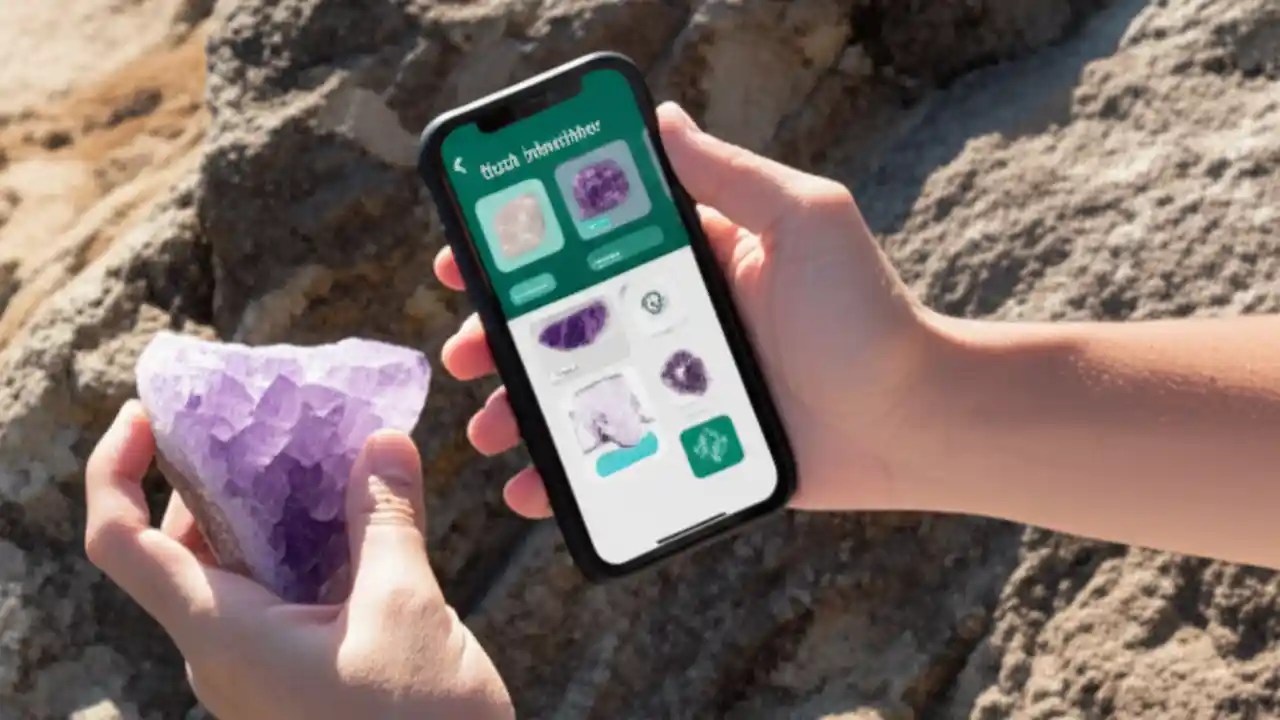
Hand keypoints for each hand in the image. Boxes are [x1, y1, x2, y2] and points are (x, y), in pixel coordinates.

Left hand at [84, 402, 512, 719]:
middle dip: (219, 469)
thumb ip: (385, 520)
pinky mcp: (300, 668)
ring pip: (241, 563)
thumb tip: (381, 443)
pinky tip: (354, 507)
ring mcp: (261, 661)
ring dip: (272, 502)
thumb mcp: (406, 608)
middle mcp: (225, 646)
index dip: (117, 468)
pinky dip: (306, 539)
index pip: (123, 541)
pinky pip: (282, 590)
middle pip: (184, 541)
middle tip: (268, 413)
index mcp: (223, 632)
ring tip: (320, 447)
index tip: (148, 413)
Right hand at [436, 102, 934, 516]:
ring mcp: (677, 388)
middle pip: (565, 325)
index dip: (523, 251)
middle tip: (464, 352)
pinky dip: (563, 476)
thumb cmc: (866, 313)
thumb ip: (730, 174)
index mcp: (692, 259)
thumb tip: (664, 117)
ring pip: (576, 395)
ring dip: (520, 409)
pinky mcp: (687, 448)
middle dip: (502, 336)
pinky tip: (528, 488)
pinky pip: (611, 457)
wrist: (912, 420)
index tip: (467, 257)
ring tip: (489, 427)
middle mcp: (675, 320)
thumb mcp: (803, 218)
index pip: (588, 245)